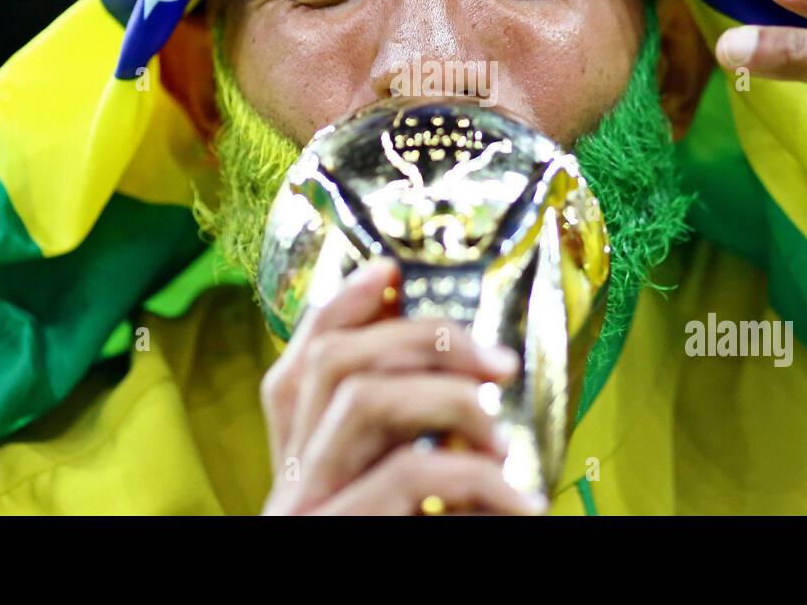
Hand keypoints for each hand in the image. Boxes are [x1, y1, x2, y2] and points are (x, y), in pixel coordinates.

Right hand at [259, 259, 545, 514]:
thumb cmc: (419, 536)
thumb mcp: (405, 499)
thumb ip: (409, 447)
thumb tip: (472, 377)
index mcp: (301, 469)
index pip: (297, 368)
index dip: (340, 307)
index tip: (389, 269)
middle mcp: (288, 483)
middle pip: (331, 363)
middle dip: (422, 338)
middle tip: (498, 361)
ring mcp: (302, 508)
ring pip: (362, 399)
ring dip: (451, 398)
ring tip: (506, 440)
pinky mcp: (329, 535)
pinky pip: (405, 474)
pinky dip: (476, 478)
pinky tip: (518, 503)